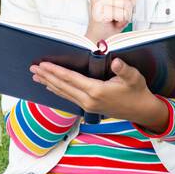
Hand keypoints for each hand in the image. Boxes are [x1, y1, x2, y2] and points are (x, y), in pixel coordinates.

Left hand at [29, 57, 165, 128]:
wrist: (142, 110)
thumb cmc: (137, 91)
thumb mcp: (134, 77)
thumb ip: (123, 69)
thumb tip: (116, 62)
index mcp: (97, 91)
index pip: (71, 79)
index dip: (56, 71)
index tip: (44, 64)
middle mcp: (89, 100)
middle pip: (63, 87)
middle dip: (47, 77)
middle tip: (33, 68)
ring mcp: (88, 106)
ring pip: (63, 93)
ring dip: (49, 84)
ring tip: (36, 77)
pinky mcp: (89, 108)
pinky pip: (69, 98)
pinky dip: (58, 91)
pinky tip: (50, 87)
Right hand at [87, 0, 144, 43]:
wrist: (102, 35)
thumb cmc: (112, 16)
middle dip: (129, 0)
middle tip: (120, 7)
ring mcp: (97, 0)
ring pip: (126, 2)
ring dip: (126, 12)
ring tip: (118, 14)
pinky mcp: (99, 12)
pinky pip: (122, 13)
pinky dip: (122, 19)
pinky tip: (115, 20)